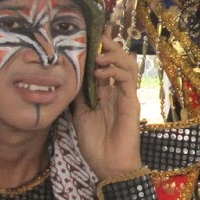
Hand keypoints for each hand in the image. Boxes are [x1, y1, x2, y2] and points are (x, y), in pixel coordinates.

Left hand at [73, 31, 142, 180]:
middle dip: (108, 45)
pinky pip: (127, 79)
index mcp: (105, 92)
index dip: (100, 48)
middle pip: (118, 59)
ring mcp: (125, 95)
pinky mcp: (131, 102)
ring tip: (97, 54)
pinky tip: (100, 72)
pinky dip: (115, 71)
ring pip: (127, 64)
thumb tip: (67, 76)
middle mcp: (116, 90)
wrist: (109, 166)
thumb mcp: (79, 115)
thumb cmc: (95, 144)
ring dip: (113, 55)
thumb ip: (77, 96)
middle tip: (96, 36)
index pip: (105, 63)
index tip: (90, 33)